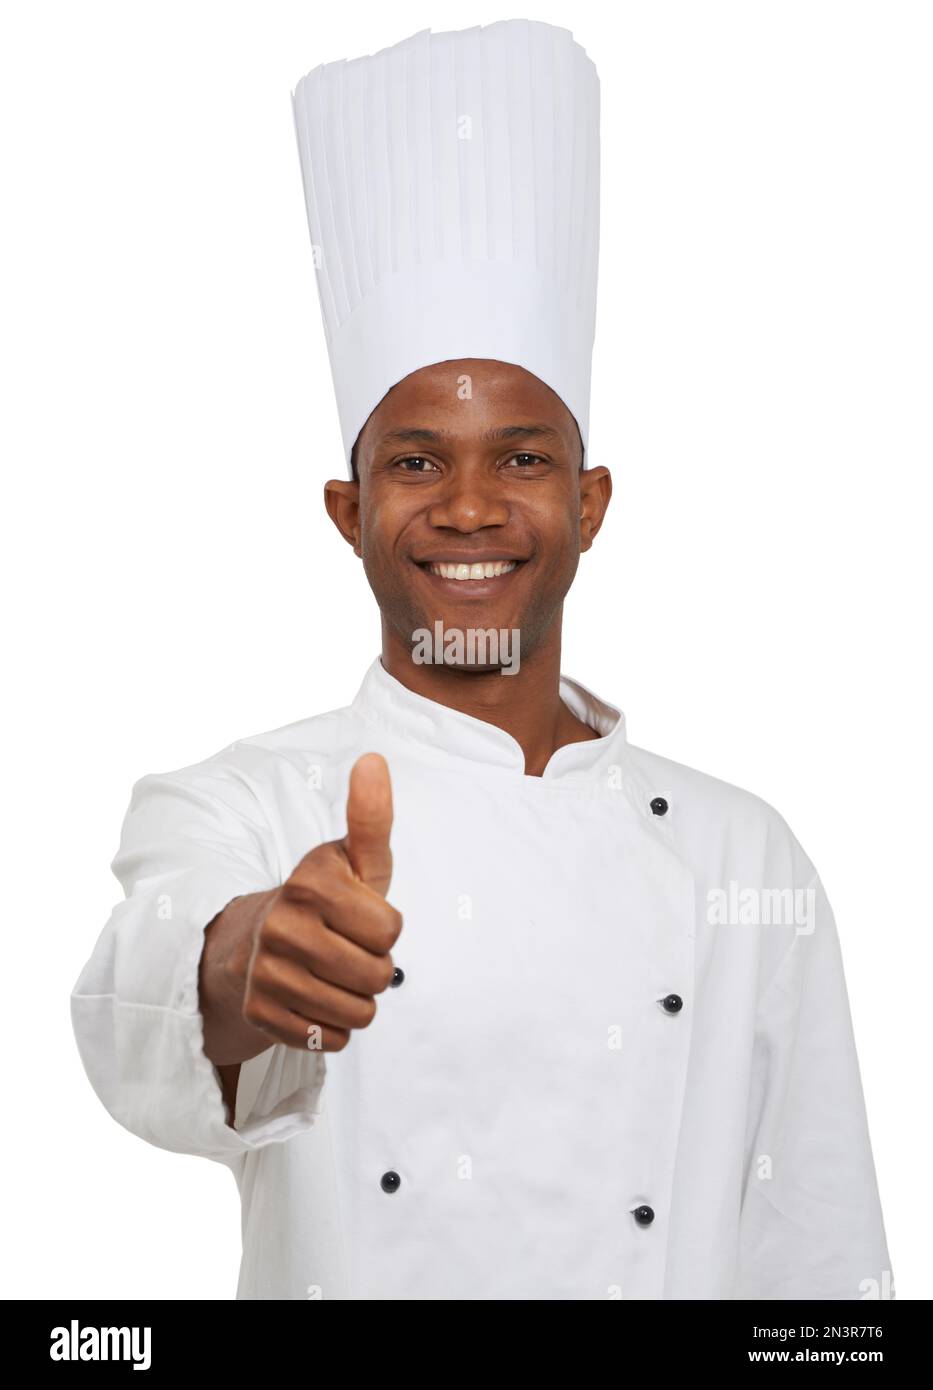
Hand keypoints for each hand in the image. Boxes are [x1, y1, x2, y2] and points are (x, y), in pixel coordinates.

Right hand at [241, 753, 400, 1052]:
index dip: (385, 928)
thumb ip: (370, 817)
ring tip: (332, 974)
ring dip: (356, 1000)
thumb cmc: (323, 899)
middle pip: (377, 976)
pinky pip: (330, 1039)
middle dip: (374, 968)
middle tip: (346, 949)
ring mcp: (266, 974)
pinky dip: (331, 1026)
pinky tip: (312, 998)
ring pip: (358, 1014)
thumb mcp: (351, 859)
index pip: (390, 931)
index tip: (359, 915)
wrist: (253, 943)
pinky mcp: (260, 1015)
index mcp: (309, 884)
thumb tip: (373, 759)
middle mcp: (281, 927)